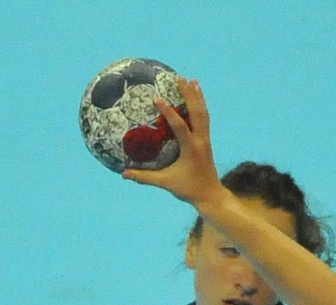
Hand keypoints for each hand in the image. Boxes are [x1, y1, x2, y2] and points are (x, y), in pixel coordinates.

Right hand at [120, 78, 220, 207]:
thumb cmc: (188, 190)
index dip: (169, 112)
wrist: (210, 196)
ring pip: (203, 113)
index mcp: (191, 148)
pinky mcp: (207, 141)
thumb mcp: (166, 183)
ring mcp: (206, 139)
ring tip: (192, 80)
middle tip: (181, 78)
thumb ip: (145, 178)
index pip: (180, 126)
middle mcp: (201, 140)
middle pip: (197, 112)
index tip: (159, 98)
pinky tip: (197, 97)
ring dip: (197, 96)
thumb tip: (124, 174)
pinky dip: (201, 105)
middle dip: (189, 94)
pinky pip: (205, 118)